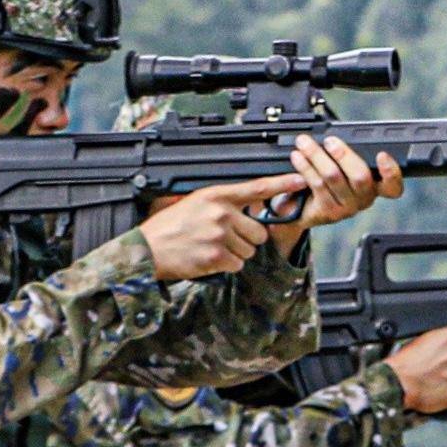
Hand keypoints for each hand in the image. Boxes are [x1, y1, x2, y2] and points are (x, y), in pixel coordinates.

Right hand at [137, 176, 305, 280]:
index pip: (257, 188)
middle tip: (226, 237)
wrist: (146, 250)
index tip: (300, 180)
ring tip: (212, 247)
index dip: (281, 184)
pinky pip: (237, 264)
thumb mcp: (195, 202)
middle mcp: (221, 213)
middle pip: (259, 230)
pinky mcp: (216, 257)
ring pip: (250, 250)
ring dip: (236, 253)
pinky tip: (209, 258)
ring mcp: (220, 236)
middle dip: (248, 238)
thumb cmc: (169, 226)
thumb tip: (253, 203)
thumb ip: (223, 202)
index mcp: (216, 195)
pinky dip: (226, 265)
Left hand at [276, 134, 405, 236]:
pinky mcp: (328, 211)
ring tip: (303, 143)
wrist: (301, 206)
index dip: (391, 172)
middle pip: (361, 177)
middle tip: (329, 141)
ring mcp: (347, 208)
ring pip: (334, 177)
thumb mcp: (340, 162)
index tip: (382, 155)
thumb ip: (345, 151)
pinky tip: (298, 158)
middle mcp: (364, 198)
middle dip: (343, 154)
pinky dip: (306, 167)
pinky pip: (317, 185)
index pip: (393, 185)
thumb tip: (335, 136)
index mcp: (375, 185)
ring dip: (316, 155)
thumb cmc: (326, 177)